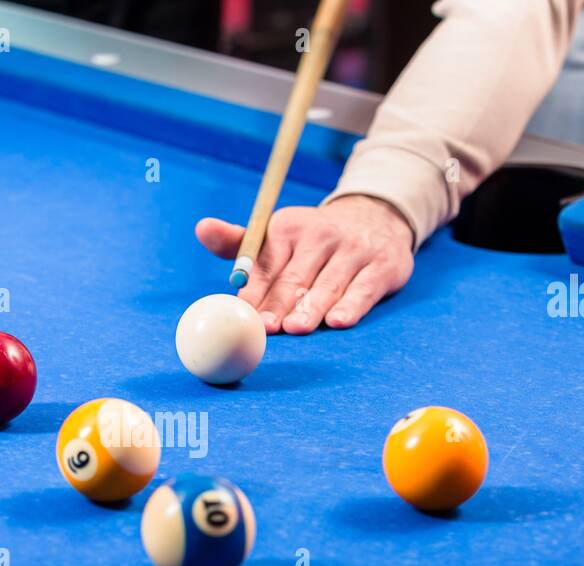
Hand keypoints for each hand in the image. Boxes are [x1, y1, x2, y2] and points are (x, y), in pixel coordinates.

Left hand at [195, 196, 414, 334]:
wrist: (376, 219)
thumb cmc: (312, 241)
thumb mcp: (277, 235)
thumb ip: (240, 242)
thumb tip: (201, 229)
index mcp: (289, 227)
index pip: (267, 261)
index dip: (254, 289)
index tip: (242, 312)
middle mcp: (322, 234)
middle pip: (295, 276)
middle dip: (279, 303)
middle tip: (265, 327)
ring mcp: (354, 250)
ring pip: (328, 284)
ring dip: (311, 307)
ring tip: (296, 328)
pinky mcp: (381, 266)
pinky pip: (363, 289)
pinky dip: (351, 305)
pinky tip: (338, 322)